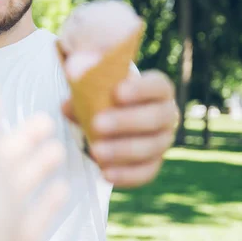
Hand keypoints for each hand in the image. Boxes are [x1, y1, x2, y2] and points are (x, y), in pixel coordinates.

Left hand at [0, 80, 68, 240]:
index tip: (26, 108)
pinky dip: (47, 202)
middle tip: (50, 123)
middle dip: (26, 141)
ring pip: (21, 186)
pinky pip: (34, 217)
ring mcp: (1, 219)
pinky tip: (63, 189)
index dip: (3, 122)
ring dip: (37, 168)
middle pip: (7, 160)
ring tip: (60, 151)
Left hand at [62, 70, 177, 187]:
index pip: (158, 86)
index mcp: (157, 87)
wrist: (97, 111)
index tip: (116, 93)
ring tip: (95, 151)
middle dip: (127, 122)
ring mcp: (161, 141)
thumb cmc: (97, 85)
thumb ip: (85, 65)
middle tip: (96, 124)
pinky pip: (145, 172)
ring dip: (123, 150)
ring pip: (152, 148)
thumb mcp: (91, 71)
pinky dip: (127, 175)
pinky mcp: (150, 163)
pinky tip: (104, 173)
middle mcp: (166, 114)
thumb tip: (75, 69)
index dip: (141, 90)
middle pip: (157, 118)